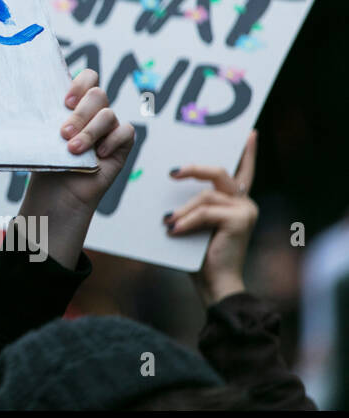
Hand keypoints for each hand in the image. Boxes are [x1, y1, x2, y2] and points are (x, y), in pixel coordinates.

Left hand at [19, 69, 133, 268]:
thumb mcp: (41, 136)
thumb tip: (19, 99)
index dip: (79, 83)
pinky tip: (98, 155)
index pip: (88, 77)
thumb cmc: (47, 161)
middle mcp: (94, 111)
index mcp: (75, 103)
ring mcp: (109, 126)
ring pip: (108, 114)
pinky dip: (111, 141)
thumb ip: (40, 115)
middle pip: (98, 94)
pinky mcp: (122, 144)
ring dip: (89, 132)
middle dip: (80, 113)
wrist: (57, 193)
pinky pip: (125, 132)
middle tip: (63, 133)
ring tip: (72, 149)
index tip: (64, 101)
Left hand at [165, 130, 258, 305]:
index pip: (242, 170)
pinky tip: (174, 231)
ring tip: (168, 223)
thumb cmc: (199, 254)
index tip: (249, 133)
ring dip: (183, 210)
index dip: (247, 152)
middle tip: (172, 172)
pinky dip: (187, 221)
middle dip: (193, 169)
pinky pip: (205, 211)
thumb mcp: (194, 222)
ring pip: (205, 196)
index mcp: (236, 201)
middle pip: (218, 173)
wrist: (215, 284)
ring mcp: (245, 210)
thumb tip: (172, 179)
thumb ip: (193, 204)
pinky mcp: (240, 220)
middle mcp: (245, 202)